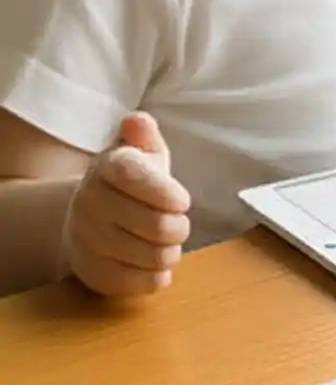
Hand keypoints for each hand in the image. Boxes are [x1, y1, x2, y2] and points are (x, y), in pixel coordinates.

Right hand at [63, 113, 190, 296]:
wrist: (86, 217)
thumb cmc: (130, 182)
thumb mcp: (141, 152)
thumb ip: (144, 135)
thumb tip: (138, 120)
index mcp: (107, 168)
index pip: (137, 178)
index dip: (168, 194)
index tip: (182, 202)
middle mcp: (90, 202)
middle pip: (158, 226)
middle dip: (180, 228)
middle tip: (177, 224)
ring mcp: (87, 239)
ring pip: (154, 256)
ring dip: (171, 252)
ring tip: (165, 242)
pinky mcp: (91, 272)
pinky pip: (140, 283)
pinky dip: (158, 276)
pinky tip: (154, 263)